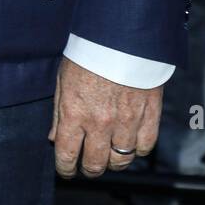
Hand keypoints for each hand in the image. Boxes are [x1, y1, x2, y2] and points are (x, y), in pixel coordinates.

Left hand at [49, 56, 161, 178]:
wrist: (121, 34)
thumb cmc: (89, 53)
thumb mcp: (64, 80)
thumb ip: (59, 113)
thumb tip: (55, 140)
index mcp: (74, 113)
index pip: (67, 156)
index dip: (66, 169)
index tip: (67, 170)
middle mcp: (99, 122)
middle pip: (95, 164)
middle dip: (89, 169)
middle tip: (88, 164)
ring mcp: (126, 121)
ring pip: (121, 160)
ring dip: (113, 161)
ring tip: (109, 154)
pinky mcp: (149, 114)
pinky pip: (145, 146)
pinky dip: (138, 149)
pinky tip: (131, 142)